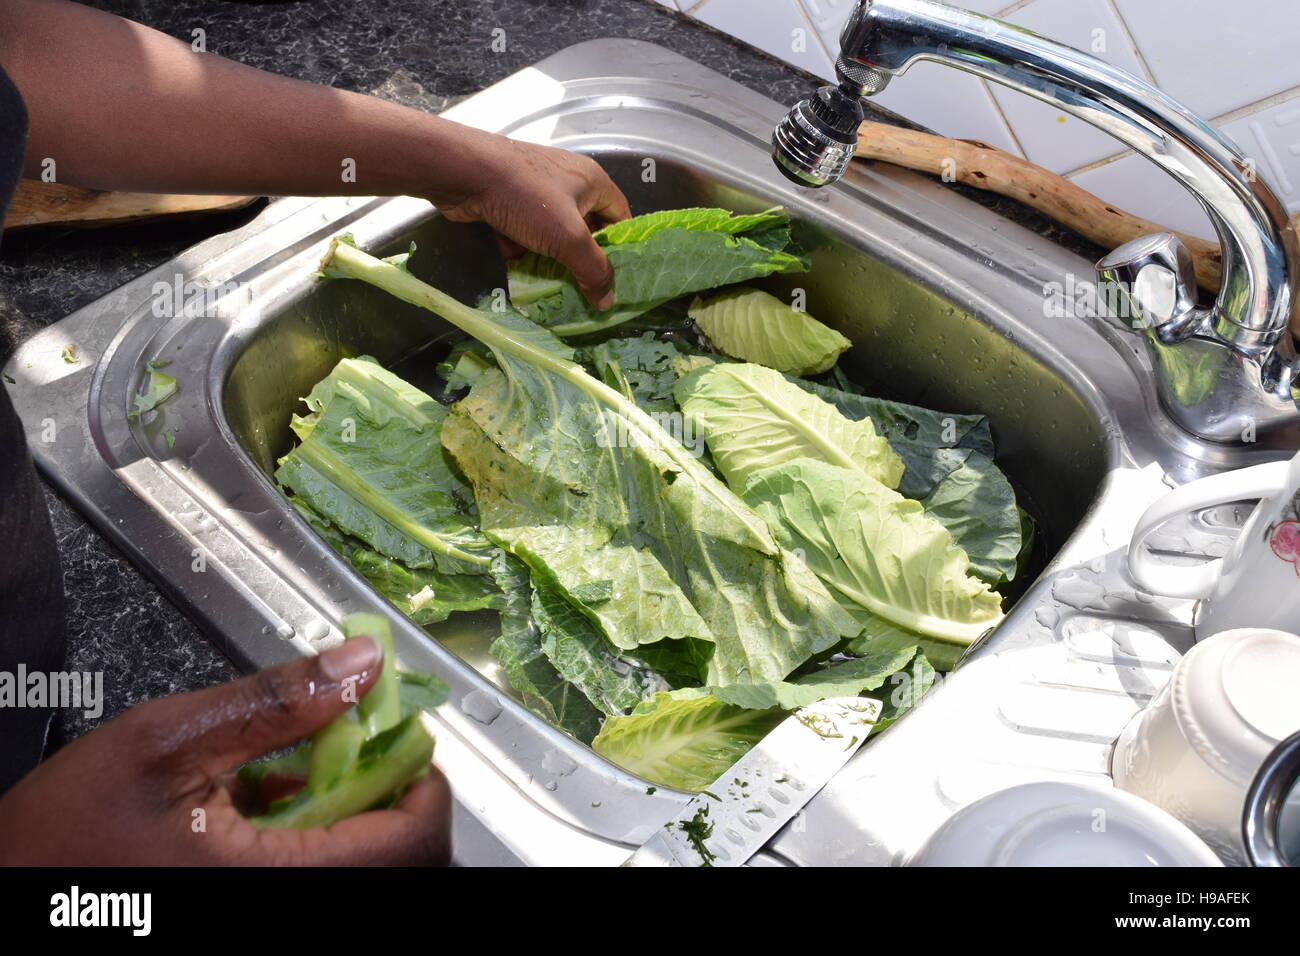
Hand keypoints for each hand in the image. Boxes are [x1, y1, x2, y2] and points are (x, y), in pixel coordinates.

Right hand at [0, 637, 450, 865]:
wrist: (3, 888)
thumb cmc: (59, 842)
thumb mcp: (166, 745)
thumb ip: (274, 703)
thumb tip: (360, 663)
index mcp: (276, 882)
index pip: (412, 842)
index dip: (423, 777)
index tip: (401, 728)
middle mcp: (285, 906)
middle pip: (397, 855)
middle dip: (387, 786)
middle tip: (356, 733)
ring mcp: (270, 909)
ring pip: (359, 863)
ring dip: (352, 805)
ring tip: (302, 759)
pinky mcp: (251, 905)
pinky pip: (315, 872)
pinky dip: (313, 829)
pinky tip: (265, 796)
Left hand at [435, 135, 631, 309]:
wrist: (464, 172)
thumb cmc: (525, 196)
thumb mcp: (568, 237)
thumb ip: (592, 270)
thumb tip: (608, 301)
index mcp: (592, 181)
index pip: (620, 216)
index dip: (621, 247)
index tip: (618, 278)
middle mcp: (568, 183)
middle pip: (586, 228)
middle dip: (584, 260)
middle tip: (589, 291)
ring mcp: (536, 192)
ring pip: (553, 234)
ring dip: (553, 261)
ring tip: (558, 291)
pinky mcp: (510, 202)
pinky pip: (526, 234)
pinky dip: (526, 254)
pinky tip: (524, 278)